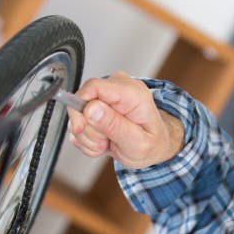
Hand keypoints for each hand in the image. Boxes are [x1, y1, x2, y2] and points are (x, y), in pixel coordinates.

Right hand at [67, 71, 183, 167]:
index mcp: (132, 93)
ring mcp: (106, 96)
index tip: (80, 128)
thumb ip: (115, 126)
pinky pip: (80, 122)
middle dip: (88, 131)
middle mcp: (118, 88)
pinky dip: (87, 138)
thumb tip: (91, 108)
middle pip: (82, 103)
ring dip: (88, 138)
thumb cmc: (152, 144)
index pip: (93, 87)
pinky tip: (103, 142)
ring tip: (107, 144)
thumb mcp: (138, 143)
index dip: (80, 107)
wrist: (155, 146)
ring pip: (78, 116)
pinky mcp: (97, 106)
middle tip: (104, 144)